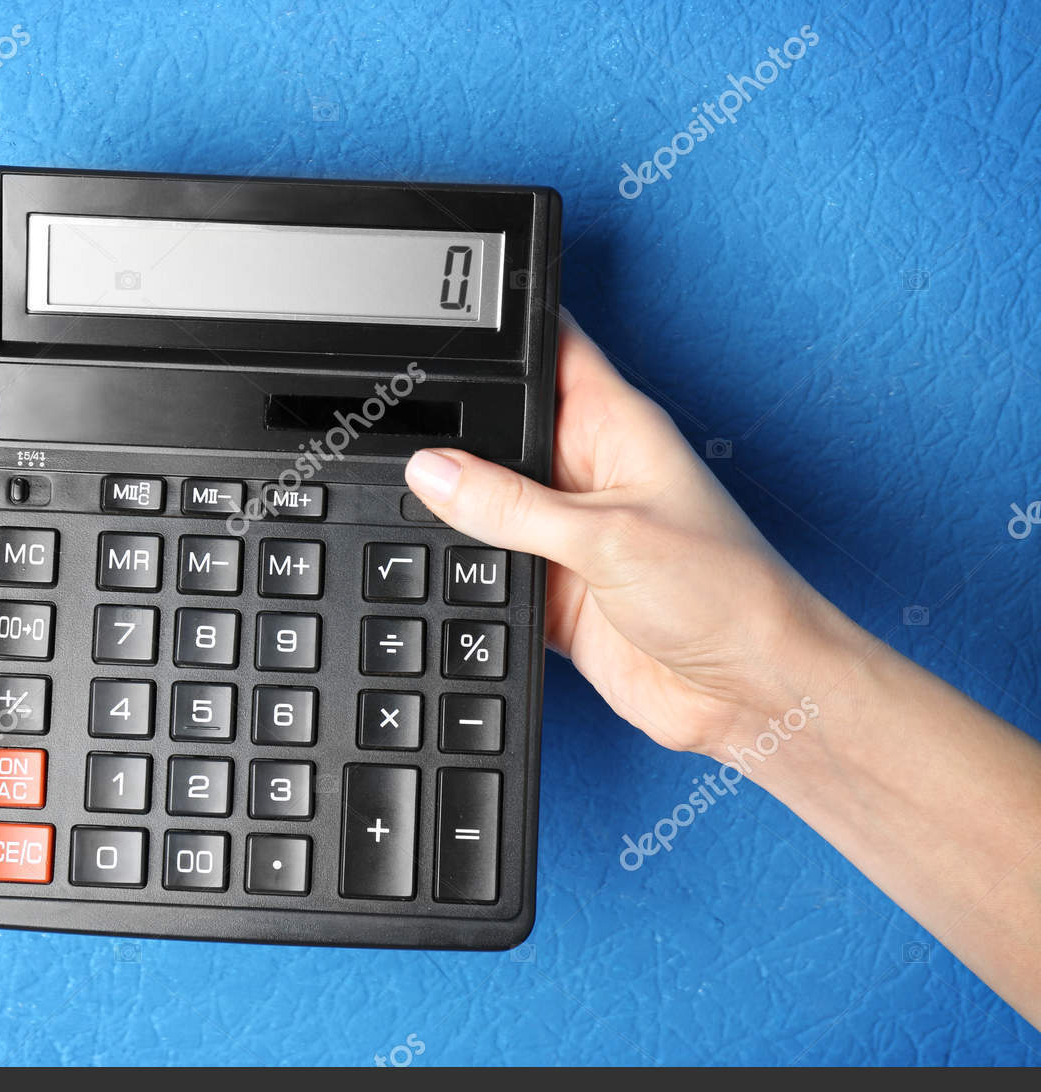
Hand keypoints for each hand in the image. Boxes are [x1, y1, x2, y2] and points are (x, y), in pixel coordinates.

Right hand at [403, 309, 859, 759]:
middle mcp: (586, 474)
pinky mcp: (552, 592)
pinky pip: (487, 575)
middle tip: (403, 447)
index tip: (435, 338)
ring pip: (483, 508)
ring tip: (414, 517)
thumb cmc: (725, 594)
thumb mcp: (607, 536)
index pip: (550, 352)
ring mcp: (565, 536)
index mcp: (615, 427)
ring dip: (455, 518)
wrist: (747, 693)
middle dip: (452, 437)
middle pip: (498, 433)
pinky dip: (465, 582)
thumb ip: (512, 506)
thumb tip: (433, 471)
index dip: (500, 338)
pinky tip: (444, 580)